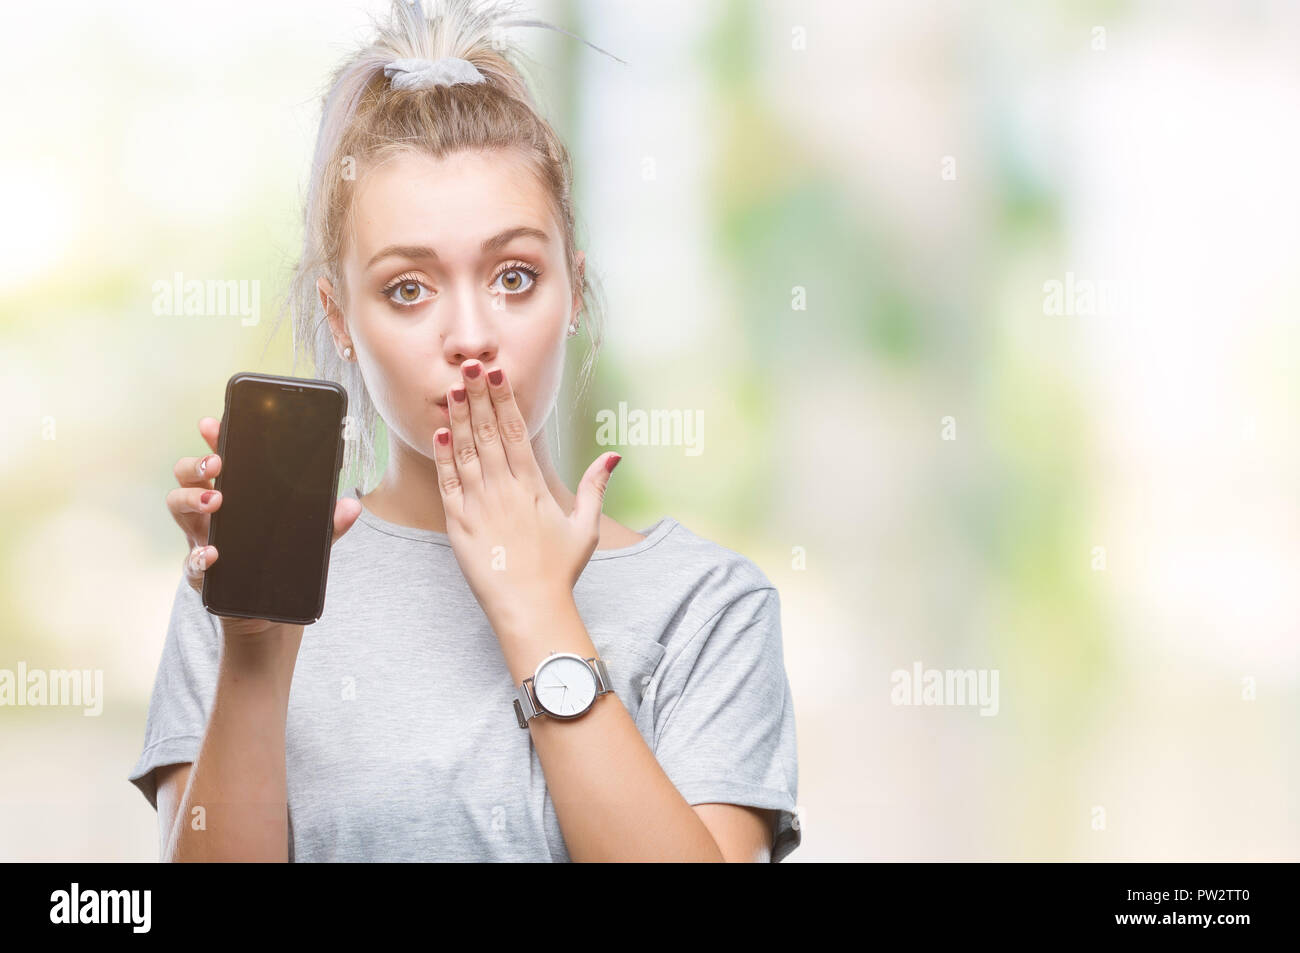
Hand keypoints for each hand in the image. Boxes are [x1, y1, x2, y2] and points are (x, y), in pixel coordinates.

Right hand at [167, 416, 361, 640]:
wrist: (269, 616)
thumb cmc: (280, 565)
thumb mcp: (308, 540)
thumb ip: (328, 524)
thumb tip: (351, 506)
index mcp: (235, 498)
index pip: (217, 461)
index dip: (212, 440)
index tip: (211, 424)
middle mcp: (211, 514)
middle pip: (186, 476)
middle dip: (195, 464)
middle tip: (216, 465)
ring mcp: (201, 540)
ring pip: (176, 507)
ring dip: (191, 499)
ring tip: (216, 501)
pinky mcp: (203, 573)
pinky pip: (191, 562)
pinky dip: (200, 557)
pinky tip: (213, 554)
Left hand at [432, 359, 620, 632]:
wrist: (530, 606)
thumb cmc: (559, 570)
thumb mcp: (586, 526)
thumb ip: (595, 486)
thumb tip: (614, 456)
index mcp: (533, 486)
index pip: (516, 431)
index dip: (505, 399)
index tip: (498, 372)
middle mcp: (505, 489)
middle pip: (489, 432)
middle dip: (478, 396)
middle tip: (468, 365)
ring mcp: (479, 504)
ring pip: (465, 451)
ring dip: (458, 418)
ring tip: (451, 388)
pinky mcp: (459, 523)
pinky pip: (448, 482)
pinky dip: (443, 456)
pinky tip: (439, 432)